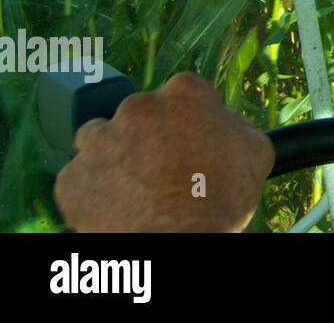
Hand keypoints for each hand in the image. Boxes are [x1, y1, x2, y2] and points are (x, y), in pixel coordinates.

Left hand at [54, 73, 273, 232]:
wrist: (177, 244)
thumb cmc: (220, 200)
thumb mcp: (255, 152)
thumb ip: (236, 124)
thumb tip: (224, 120)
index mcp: (184, 93)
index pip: (184, 93)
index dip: (189, 120)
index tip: (191, 142)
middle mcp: (137, 107)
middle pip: (140, 115)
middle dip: (149, 138)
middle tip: (165, 171)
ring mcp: (99, 140)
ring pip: (101, 139)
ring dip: (115, 156)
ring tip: (135, 189)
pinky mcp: (73, 177)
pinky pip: (82, 178)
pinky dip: (95, 191)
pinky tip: (118, 208)